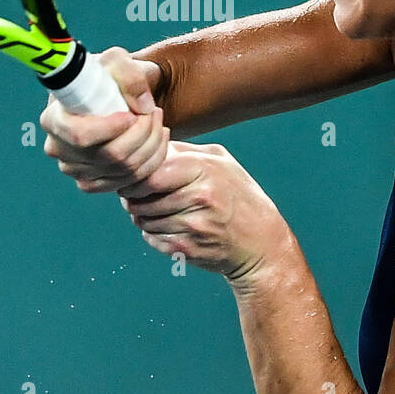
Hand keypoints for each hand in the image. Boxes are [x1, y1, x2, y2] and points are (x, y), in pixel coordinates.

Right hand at [40, 47, 169, 192]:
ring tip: (158, 121)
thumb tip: (142, 107)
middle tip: (155, 112)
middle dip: (142, 133)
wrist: (117, 95)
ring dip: (152, 145)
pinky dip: (152, 162)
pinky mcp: (93, 183)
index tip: (132, 114)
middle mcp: (58, 149)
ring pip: (125, 170)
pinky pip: (129, 182)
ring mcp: (75, 170)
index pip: (80, 136)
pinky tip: (157, 140)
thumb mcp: (118, 60)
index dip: (110, 129)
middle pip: (109, 156)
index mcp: (53, 118)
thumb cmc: (110, 75)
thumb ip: (130, 75)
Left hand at [120, 141, 292, 282]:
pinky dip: (153, 233)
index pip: (151, 174)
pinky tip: (169, 227)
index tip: (135, 178)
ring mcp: (194, 226)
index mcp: (206, 170)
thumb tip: (149, 144)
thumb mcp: (221, 162)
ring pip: (144, 221)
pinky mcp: (188, 250)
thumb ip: (184, 151)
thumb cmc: (238, 196)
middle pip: (142, 199)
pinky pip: (152, 239)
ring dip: (142, 217)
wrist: (261, 242)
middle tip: (137, 197)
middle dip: (133, 199)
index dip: (136, 177)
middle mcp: (200, 198)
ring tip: (155, 212)